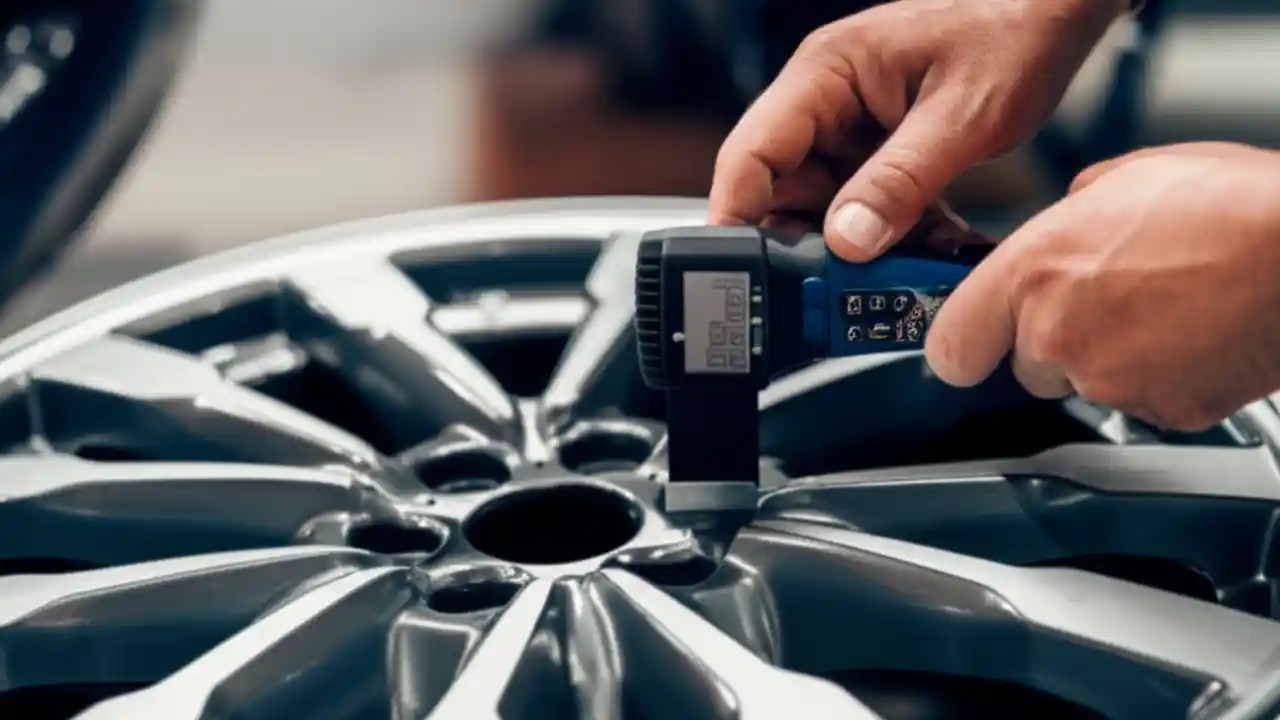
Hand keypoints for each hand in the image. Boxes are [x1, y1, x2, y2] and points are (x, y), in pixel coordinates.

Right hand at [707, 0, 1124, 259]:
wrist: (1054, 15)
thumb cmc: (1012, 34)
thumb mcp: (962, 116)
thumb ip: (903, 180)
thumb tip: (848, 243)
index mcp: (824, 73)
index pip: (749, 152)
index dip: (735, 216)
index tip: (744, 274)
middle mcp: (823, 103)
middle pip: (779, 192)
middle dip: (806, 244)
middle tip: (838, 288)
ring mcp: (848, 130)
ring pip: (822, 209)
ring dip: (858, 246)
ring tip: (905, 263)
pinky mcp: (876, 153)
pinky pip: (863, 208)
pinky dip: (891, 236)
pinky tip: (929, 248)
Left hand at [926, 143, 1279, 429]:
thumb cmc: (1232, 205)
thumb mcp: (1121, 178)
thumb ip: (1065, 217)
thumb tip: (1059, 225)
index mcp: (1032, 274)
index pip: (951, 344)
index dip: (962, 343)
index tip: (970, 341)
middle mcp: (1058, 334)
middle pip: (1024, 367)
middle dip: (1053, 342)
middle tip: (1108, 301)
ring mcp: (1109, 381)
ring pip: (1084, 384)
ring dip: (1110, 357)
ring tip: (1165, 306)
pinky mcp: (1161, 414)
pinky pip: (1141, 402)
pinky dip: (1161, 379)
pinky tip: (1193, 334)